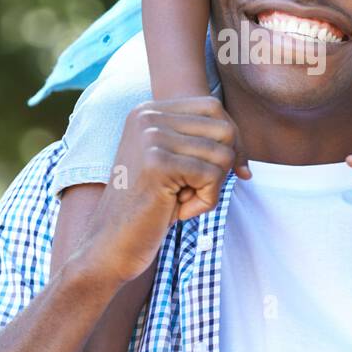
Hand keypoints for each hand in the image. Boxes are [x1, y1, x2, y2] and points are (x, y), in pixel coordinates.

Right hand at [83, 96, 247, 283]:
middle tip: (198, 191)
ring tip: (184, 201)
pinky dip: (206, 202)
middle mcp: (147, 117)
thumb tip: (241, 147)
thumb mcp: (172, 164)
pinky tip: (180, 212)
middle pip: (223, 129)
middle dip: (225, 166)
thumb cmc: (148, 208)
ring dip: (213, 187)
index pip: (214, 107)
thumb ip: (200, 143)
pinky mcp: (158, 164)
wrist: (110, 244)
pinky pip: (212, 177)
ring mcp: (150, 138)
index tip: (234, 170)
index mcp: (148, 111)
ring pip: (222, 155)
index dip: (232, 140)